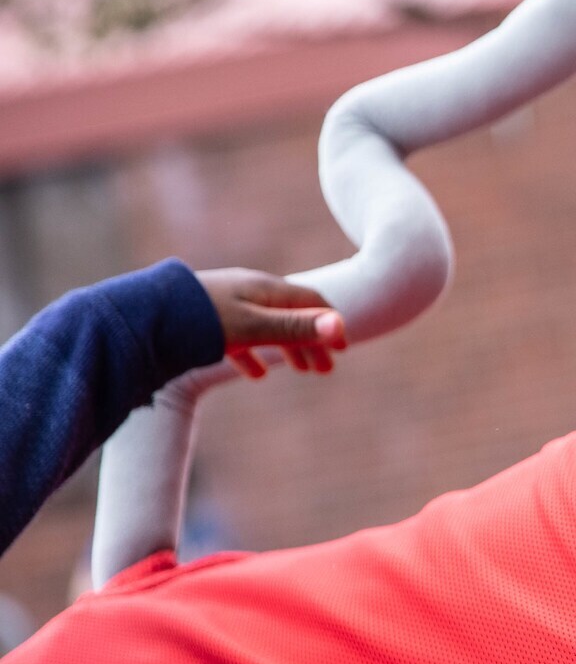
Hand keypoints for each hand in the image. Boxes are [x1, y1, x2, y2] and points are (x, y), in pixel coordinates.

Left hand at [195, 268, 347, 377]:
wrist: (144, 319)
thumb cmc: (202, 321)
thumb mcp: (255, 327)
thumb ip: (297, 327)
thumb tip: (340, 324)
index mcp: (265, 289)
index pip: (310, 301)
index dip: (330, 324)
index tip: (342, 350)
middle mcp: (248, 293)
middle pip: (290, 315)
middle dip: (310, 342)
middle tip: (324, 370)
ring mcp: (226, 305)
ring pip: (267, 327)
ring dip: (286, 349)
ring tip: (297, 372)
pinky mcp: (206, 321)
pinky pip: (240, 337)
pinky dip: (255, 354)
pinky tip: (255, 374)